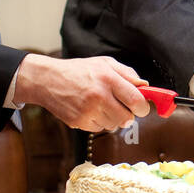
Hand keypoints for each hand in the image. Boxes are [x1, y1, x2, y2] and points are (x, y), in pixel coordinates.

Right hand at [14, 54, 148, 131]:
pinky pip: (99, 129)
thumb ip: (127, 73)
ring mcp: (88, 111)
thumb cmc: (79, 70)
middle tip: (123, 108)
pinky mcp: (79, 122)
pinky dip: (99, 122)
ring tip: (101, 105)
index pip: (136, 100)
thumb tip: (145, 86)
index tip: (142, 107)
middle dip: (129, 115)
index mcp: (108, 78)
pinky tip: (90, 110)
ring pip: (114, 125)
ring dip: (113, 118)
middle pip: (127, 118)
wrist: (47, 80)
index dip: (143, 107)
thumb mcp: (104, 63)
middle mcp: (99, 96)